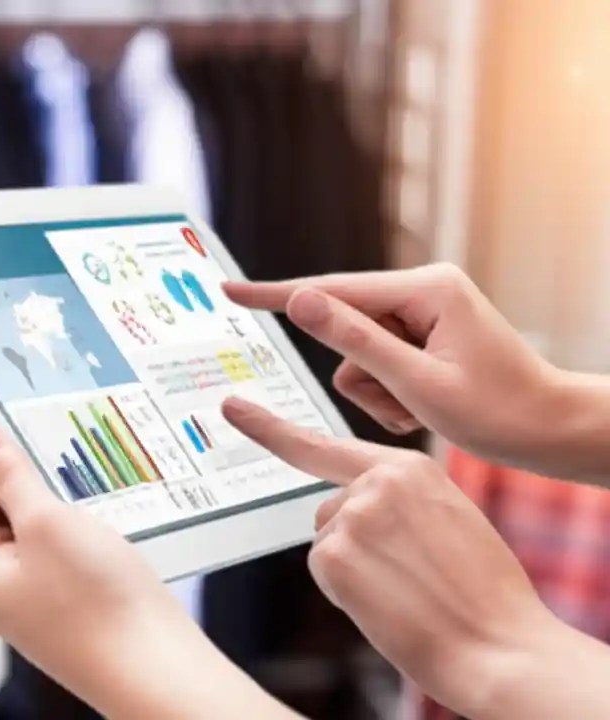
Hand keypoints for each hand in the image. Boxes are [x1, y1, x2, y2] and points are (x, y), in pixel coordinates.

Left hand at [0, 426, 297, 719]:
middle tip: (51, 428)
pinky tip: (102, 507)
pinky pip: (60, 552)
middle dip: (23, 470)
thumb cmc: (99, 604)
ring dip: (54, 496)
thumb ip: (7, 477)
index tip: (1, 406)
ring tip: (82, 464)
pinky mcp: (67, 608)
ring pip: (33, 530)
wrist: (157, 672)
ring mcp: (32, 602)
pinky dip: (76, 525)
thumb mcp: (46, 523)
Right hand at [222, 264, 593, 477]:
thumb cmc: (500, 411)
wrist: (552, 432)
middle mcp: (423, 291)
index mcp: (426, 289)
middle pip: (346, 332)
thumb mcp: (418, 381)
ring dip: (378, 392)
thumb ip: (354, 340)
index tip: (229, 290)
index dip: (275, 296)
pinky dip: (391, 394)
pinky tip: (426, 408)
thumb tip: (301, 301)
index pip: (331, 290)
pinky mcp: (426, 336)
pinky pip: (377, 365)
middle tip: (409, 404)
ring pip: (358, 357)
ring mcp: (425, 314)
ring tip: (421, 410)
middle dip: (365, 377)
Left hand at [223, 396, 608, 718]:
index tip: (230, 408)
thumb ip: (401, 501)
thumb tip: (358, 512)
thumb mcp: (451, 519)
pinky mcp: (333, 554)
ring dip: (355, 570)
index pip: (324, 446)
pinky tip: (389, 603)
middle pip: (332, 510)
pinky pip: (325, 572)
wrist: (500, 645)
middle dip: (356, 543)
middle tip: (410, 576)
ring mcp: (350, 515)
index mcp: (407, 467)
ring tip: (408, 590)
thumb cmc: (484, 592)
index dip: (270, 429)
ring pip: (329, 542)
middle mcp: (373, 481)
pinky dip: (348, 594)